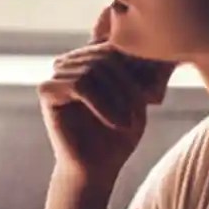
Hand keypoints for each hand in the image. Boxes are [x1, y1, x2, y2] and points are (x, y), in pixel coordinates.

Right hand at [39, 6, 175, 183]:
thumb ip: (143, 69)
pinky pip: (80, 84)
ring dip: (119, 96)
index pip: (118, 43)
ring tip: (128, 122)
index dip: (138, 65)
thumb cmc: (120, 135)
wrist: (96, 170)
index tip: (153, 95)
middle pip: (107, 53)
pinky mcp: (47, 91)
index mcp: (93, 57)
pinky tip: (116, 124)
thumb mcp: (140, 97)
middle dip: (129, 81)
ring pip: (95, 67)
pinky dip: (103, 105)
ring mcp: (58, 73)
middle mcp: (73, 61)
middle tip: (143, 108)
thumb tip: (160, 37)